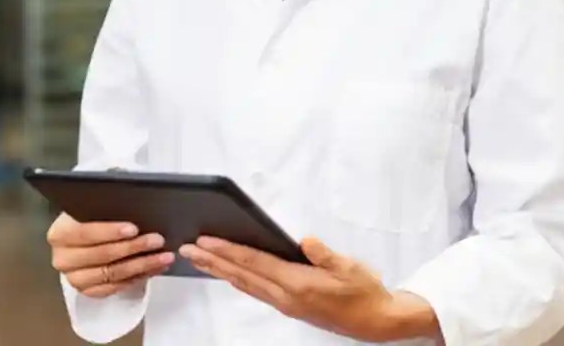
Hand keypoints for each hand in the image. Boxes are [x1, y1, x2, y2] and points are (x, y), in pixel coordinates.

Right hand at [47, 212, 174, 297]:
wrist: (82, 238)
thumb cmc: (90, 218)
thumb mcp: (92, 207)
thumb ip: (105, 206)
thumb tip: (132, 200)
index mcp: (59, 233)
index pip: (84, 232)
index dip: (110, 231)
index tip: (133, 228)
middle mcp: (63, 259)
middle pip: (101, 255)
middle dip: (133, 248)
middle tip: (156, 240)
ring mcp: (74, 278)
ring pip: (111, 274)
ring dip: (141, 265)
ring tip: (163, 256)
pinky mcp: (88, 291)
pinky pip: (116, 287)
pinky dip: (138, 277)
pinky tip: (154, 268)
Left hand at [180, 236, 440, 342]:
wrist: (376, 322)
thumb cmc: (365, 291)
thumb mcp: (350, 268)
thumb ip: (325, 255)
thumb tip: (306, 241)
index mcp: (298, 284)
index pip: (254, 263)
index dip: (227, 251)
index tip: (205, 241)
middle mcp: (286, 297)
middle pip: (242, 275)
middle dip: (212, 261)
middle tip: (186, 249)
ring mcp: (286, 304)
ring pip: (245, 285)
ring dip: (220, 270)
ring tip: (198, 259)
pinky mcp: (289, 307)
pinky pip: (255, 291)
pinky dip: (237, 280)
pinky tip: (229, 273)